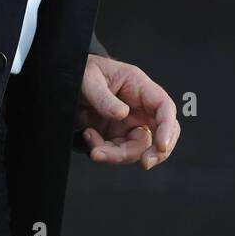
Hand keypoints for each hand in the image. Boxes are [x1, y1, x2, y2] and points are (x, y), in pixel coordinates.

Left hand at [75, 55, 178, 169]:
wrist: (66, 81)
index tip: (161, 146)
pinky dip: (103, 151)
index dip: (167, 127)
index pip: (164, 107)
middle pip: (161, 132)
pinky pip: (118, 152)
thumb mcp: (89, 79)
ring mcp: (129, 123)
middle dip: (156, 151)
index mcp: (138, 86)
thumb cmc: (83, 71)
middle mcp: (139, 107)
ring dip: (117, 155)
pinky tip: (89, 136)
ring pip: (137, 148)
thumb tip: (122, 114)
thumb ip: (104, 97)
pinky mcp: (117, 136)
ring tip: (95, 148)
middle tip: (145, 163)